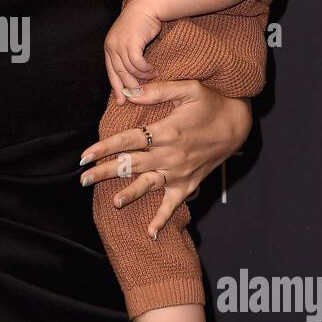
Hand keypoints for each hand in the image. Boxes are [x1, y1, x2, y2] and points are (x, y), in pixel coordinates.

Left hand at [79, 79, 251, 237]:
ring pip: (148, 185)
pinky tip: (150, 233)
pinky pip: (173, 204)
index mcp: (166, 131)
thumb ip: (156, 91)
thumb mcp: (188, 89)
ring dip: (129, 194)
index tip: (84, 156)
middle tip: (83, 179)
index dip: (104, 148)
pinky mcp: (188, 184)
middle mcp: (170, 155)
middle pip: (131, 164)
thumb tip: (128, 92)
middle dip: (105, 172)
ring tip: (113, 202)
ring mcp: (179, 172)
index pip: (128, 141)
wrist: (238, 124)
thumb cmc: (212, 102)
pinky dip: (163, 219)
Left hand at [104, 0, 163, 102]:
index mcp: (109, 47)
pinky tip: (153, 70)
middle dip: (129, 87)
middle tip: (138, 96)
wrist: (148, 5)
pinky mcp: (131, 42)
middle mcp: (111, 46)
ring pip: (130, 70)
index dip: (116, 88)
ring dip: (142, 77)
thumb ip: (127, 55)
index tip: (121, 101)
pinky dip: (145, 70)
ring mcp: (120, 44)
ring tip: (152, 78)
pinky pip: (138, 64)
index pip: (110, 72)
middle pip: (119, 74)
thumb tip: (131, 76)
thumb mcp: (129, 40)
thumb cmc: (141, 24)